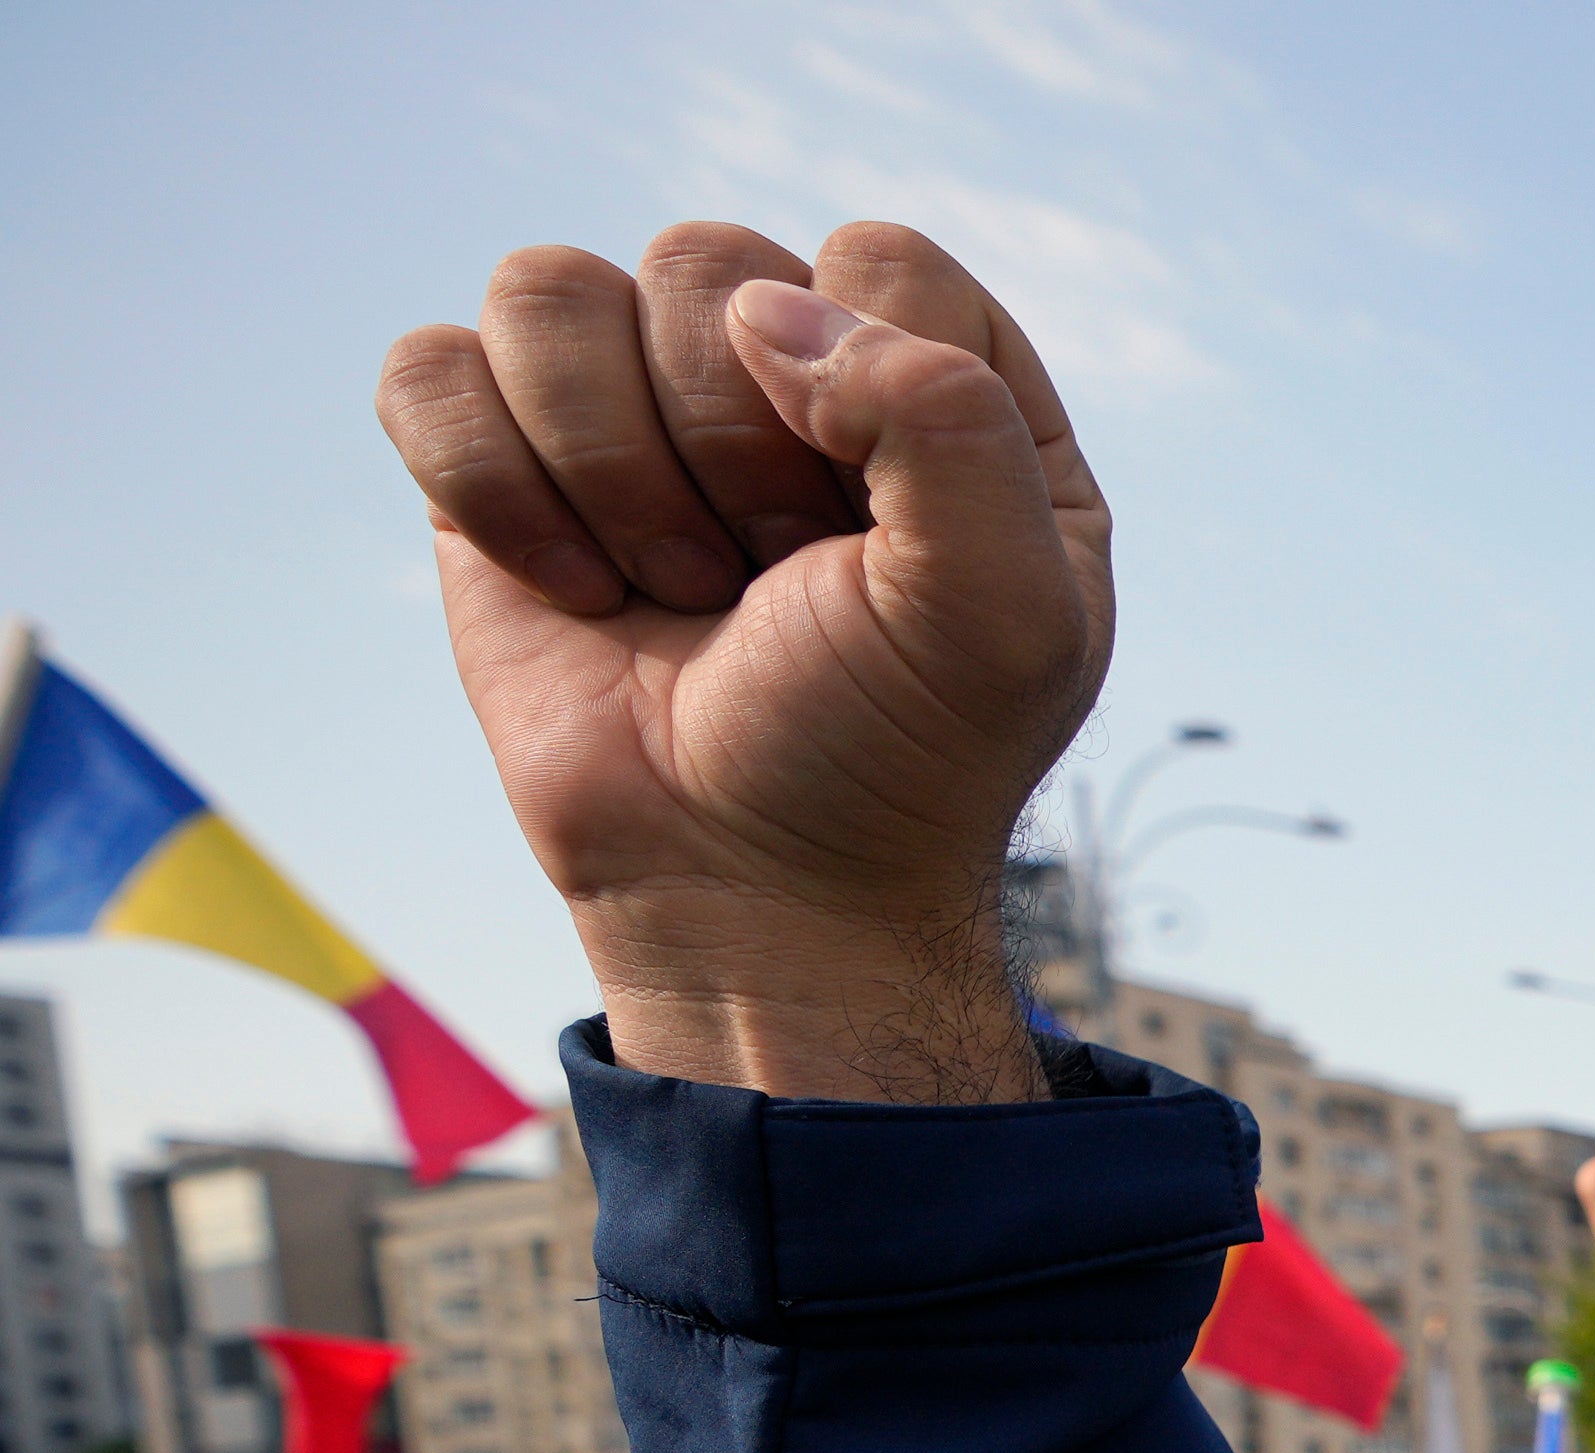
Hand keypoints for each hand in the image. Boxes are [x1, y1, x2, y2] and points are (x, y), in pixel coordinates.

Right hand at [380, 225, 1106, 1104]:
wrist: (753, 891)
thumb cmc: (892, 754)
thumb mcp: (1007, 612)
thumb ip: (950, 421)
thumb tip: (762, 309)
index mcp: (941, 390)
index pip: (878, 260)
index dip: (857, 385)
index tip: (861, 531)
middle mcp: (788, 375)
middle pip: (707, 263)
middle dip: (730, 447)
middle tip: (767, 582)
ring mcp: (633, 410)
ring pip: (548, 290)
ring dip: (610, 469)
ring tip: (676, 589)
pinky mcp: (500, 464)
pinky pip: (429, 367)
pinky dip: (490, 488)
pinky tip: (571, 588)